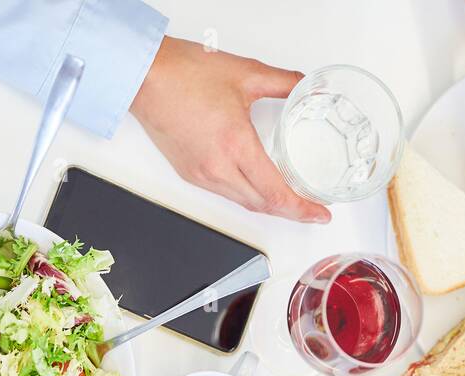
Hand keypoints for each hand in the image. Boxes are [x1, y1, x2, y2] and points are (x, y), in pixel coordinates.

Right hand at [129, 37, 329, 223]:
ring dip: (270, 207)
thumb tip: (307, 86)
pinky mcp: (190, 174)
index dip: (303, 209)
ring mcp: (202, 175)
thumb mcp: (245, 73)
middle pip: (263, 206)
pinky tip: (260, 190)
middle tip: (313, 212)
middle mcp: (217, 168)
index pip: (276, 193)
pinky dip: (248, 197)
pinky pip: (227, 194)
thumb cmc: (182, 73)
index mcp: (235, 145)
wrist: (143, 76)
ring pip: (244, 203)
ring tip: (292, 204)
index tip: (320, 213)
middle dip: (292, 213)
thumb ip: (283, 82)